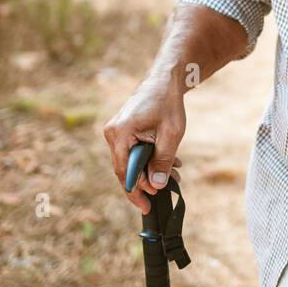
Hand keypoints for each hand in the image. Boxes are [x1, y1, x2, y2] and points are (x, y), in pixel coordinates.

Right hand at [103, 73, 186, 215]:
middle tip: (164, 193)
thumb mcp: (171, 135)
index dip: (136, 190)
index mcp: (120, 134)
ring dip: (151, 170)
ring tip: (174, 175)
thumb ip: (163, 160)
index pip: (124, 171)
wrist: (164, 81)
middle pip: (125, 168)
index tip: (148, 205)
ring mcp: (116, 132)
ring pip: (131, 161)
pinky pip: (134, 151)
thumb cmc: (167, 103)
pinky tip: (171, 163)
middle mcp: (113, 134)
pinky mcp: (124, 131)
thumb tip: (157, 185)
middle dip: (146, 182)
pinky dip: (150, 159)